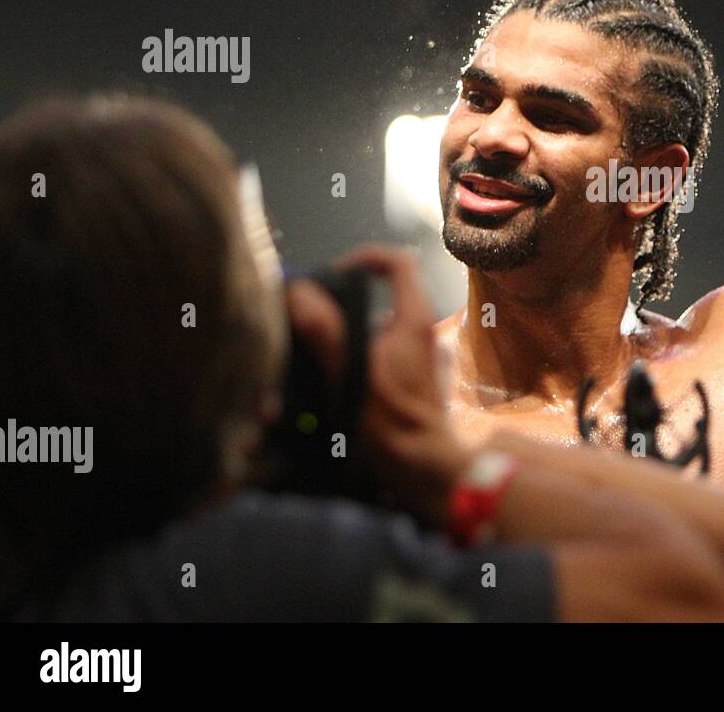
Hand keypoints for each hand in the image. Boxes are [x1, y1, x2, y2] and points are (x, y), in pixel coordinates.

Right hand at [289, 245, 469, 521]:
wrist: (423, 465)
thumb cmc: (392, 420)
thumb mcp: (352, 371)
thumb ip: (326, 330)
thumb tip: (301, 294)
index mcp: (414, 318)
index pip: (397, 262)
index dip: (364, 257)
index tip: (334, 274)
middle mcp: (420, 331)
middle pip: (381, 295)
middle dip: (342, 302)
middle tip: (311, 317)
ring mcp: (418, 356)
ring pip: (376, 327)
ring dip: (344, 334)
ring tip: (312, 352)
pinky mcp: (411, 380)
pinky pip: (379, 354)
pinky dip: (355, 357)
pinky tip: (330, 379)